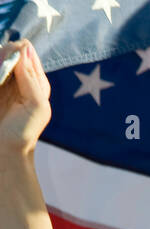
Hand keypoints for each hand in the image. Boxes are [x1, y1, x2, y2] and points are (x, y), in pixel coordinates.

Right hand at [0, 41, 50, 159]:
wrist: (4, 152)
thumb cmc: (24, 133)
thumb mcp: (37, 105)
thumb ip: (32, 76)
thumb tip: (24, 47)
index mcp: (35, 80)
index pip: (25, 50)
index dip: (16, 51)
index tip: (10, 62)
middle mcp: (18, 77)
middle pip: (7, 49)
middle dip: (2, 55)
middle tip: (0, 74)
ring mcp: (2, 81)